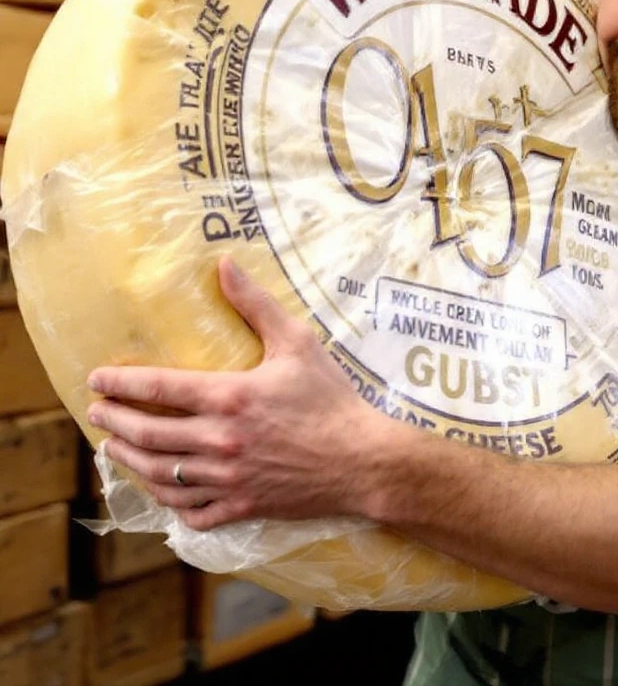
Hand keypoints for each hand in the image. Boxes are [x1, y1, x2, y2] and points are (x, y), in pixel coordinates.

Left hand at [87, 257, 402, 529]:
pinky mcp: (241, 506)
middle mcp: (218, 440)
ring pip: (160, 475)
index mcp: (229, 397)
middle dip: (114, 422)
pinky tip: (160, 489)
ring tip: (113, 450)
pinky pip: (190, 511)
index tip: (98, 379)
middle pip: (147, 434)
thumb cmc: (330, 398)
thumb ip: (256, 304)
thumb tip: (224, 264)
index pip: (157, 387)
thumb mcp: (297, 342)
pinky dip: (167, 501)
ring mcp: (227, 478)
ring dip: (129, 461)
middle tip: (97, 413)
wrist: (361, 459)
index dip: (121, 382)